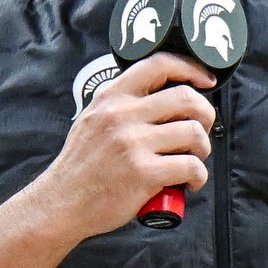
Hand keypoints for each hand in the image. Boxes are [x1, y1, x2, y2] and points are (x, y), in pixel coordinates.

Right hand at [26, 53, 214, 241]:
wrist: (61, 203)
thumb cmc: (81, 167)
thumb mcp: (92, 120)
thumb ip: (120, 104)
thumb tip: (161, 97)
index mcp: (111, 98)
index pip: (158, 65)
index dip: (190, 68)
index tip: (205, 80)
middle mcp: (122, 115)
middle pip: (186, 98)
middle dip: (206, 115)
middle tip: (201, 131)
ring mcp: (132, 143)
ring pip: (193, 133)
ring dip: (202, 149)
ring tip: (192, 160)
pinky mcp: (143, 173)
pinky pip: (191, 167)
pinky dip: (198, 176)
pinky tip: (189, 182)